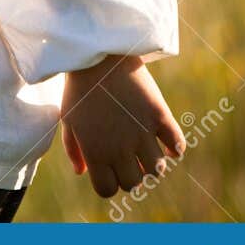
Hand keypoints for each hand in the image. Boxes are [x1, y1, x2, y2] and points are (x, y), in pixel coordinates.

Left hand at [59, 53, 185, 197]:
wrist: (97, 55)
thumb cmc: (79, 87)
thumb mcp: (68, 118)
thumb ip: (73, 148)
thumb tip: (82, 172)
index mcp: (95, 151)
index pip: (107, 190)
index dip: (108, 183)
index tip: (110, 172)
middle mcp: (119, 148)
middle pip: (134, 183)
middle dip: (131, 175)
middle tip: (129, 160)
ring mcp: (142, 133)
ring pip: (157, 169)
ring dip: (153, 164)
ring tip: (147, 150)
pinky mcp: (159, 116)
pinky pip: (177, 145)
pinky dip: (174, 148)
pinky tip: (167, 143)